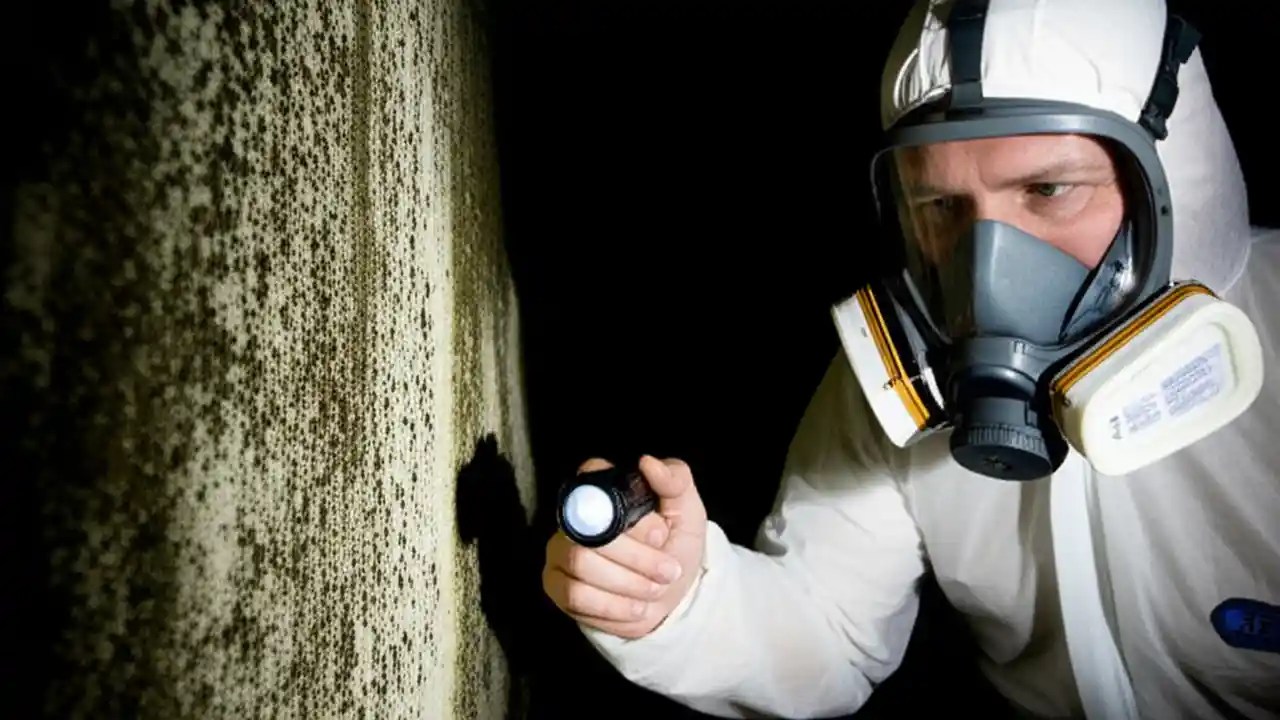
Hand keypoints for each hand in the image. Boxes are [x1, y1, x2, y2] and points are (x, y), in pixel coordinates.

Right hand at [543, 455, 707, 638]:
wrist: (671, 595)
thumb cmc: (675, 545)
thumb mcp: (687, 510)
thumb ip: (674, 480)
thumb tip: (648, 463)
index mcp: (603, 489)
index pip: (592, 482)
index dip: (627, 514)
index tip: (660, 533)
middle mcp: (573, 515)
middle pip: (590, 533)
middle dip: (638, 558)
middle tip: (668, 570)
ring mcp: (560, 550)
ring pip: (581, 565)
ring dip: (629, 584)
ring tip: (655, 588)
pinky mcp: (556, 585)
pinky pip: (575, 596)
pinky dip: (615, 606)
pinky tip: (636, 606)